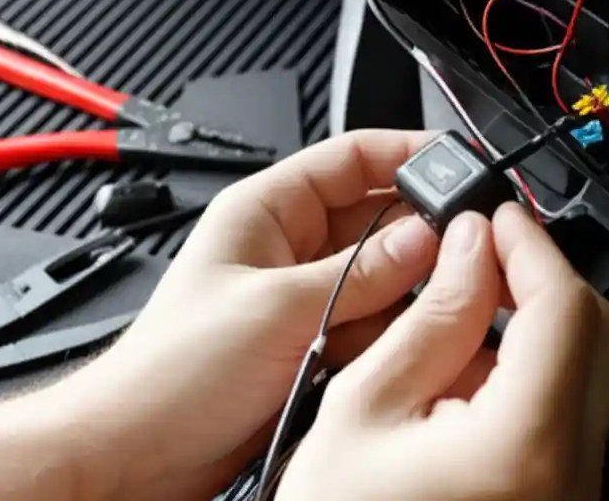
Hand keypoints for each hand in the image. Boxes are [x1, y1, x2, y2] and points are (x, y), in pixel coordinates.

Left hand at [43, 130, 443, 499]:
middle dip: (421, 236)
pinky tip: (410, 347)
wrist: (142, 453)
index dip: (407, 155)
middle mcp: (291, 249)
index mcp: (267, 211)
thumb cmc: (171, 372)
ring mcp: (307, 299)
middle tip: (466, 249)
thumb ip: (358, 272)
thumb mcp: (275, 308)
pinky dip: (397, 337)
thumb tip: (426, 237)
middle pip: (378, 220)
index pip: (351, 158)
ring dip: (410, 293)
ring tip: (436, 306)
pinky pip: (376, 328)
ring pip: (386, 280)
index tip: (460, 165)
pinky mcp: (317, 346)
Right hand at [277, 204, 608, 500]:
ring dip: (532, 328)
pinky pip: (565, 420)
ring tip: (457, 314)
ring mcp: (572, 494)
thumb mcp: (362, 410)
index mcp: (526, 446)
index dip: (532, 245)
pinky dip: (527, 379)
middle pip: (592, 338)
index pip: (565, 309)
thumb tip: (469, 249)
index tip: (500, 215)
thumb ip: (429, 319)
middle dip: (539, 280)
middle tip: (482, 251)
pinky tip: (463, 375)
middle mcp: (570, 476)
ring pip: (584, 376)